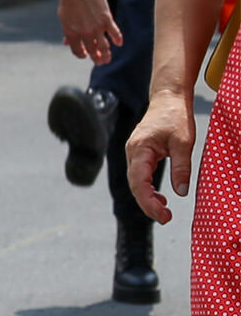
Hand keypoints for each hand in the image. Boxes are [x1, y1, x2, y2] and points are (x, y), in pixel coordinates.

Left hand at [58, 0, 122, 60]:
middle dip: (96, 58)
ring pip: (104, 46)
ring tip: (108, 59)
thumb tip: (66, 42)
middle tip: (100, 62)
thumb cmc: (69, 2)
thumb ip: (68, 32)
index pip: (78, 51)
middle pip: (92, 51)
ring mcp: (97, 27)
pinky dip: (117, 39)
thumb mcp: (64, 18)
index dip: (82, 55)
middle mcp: (84, 33)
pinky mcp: (107, 19)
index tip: (86, 55)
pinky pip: (115, 33)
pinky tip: (119, 43)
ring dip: (107, 54)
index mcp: (71, 33)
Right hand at [131, 91, 196, 222]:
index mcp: (140, 150)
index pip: (139, 183)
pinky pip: (139, 176)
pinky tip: (161, 197)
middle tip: (166, 218)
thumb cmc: (176, 116)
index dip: (149, 202)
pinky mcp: (139, 154)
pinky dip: (148, 189)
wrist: (168, 97)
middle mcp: (132, 153)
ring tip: (164, 210)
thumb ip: (181, 167)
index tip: (164, 215)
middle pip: (134, 186)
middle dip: (148, 204)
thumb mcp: (184, 142)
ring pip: (135, 182)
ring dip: (147, 198)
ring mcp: (134, 154)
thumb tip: (182, 192)